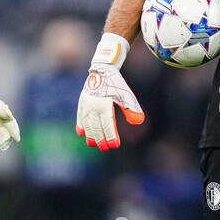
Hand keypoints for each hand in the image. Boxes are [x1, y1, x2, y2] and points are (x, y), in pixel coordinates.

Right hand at [75, 32, 144, 150]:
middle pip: (96, 127)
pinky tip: (82, 134)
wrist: (102, 70)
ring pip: (86, 124)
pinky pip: (80, 117)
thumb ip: (131, 108)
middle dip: (100, 139)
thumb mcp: (126, 95)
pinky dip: (81, 126)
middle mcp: (92, 106)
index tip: (115, 145)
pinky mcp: (82, 103)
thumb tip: (139, 121)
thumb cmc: (116, 83)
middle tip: (105, 149)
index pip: (107, 124)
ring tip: (93, 144)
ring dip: (90, 135)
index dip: (111, 136)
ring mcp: (85, 105)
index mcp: (104, 104)